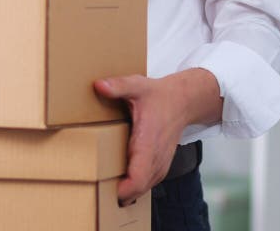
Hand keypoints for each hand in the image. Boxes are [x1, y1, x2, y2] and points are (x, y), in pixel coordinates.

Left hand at [93, 69, 221, 205]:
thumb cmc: (157, 95)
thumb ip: (118, 86)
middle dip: (119, 193)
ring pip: (143, 189)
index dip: (124, 189)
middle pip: (138, 189)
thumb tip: (98, 85)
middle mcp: (155, 158)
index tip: (106, 189)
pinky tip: (118, 180)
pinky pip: (146, 183)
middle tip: (96, 187)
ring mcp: (159, 164)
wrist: (183, 101)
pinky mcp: (159, 166)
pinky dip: (133, 186)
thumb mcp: (137, 85)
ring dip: (126, 191)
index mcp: (148, 143)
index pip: (138, 177)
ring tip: (103, 184)